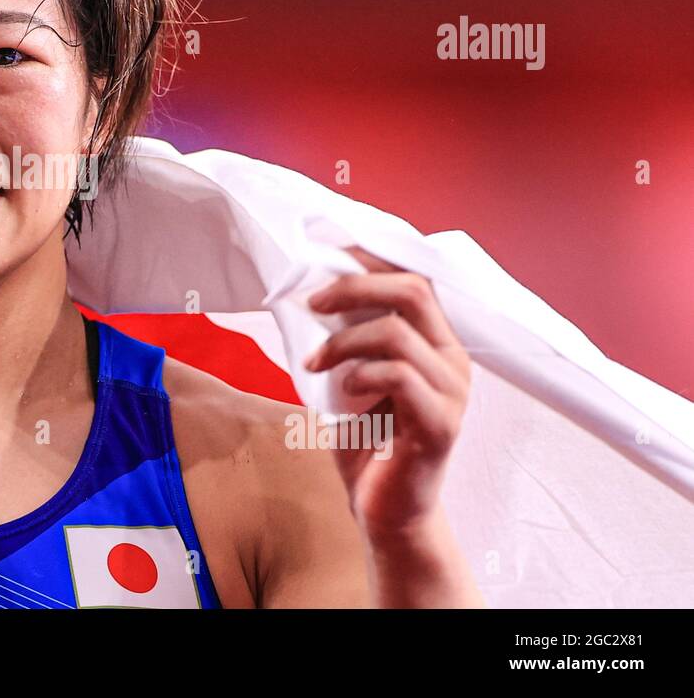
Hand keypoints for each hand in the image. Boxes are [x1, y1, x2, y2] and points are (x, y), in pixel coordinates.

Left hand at [304, 247, 471, 538]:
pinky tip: (342, 389)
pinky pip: (399, 376)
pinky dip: (359, 374)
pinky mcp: (440, 424)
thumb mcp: (353, 374)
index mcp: (437, 341)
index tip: (327, 254)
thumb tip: (311, 290)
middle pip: (412, 290)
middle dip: (353, 287)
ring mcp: (452, 392)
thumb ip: (348, 335)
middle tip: (311, 302)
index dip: (371, 259)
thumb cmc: (368, 441)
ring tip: (315, 362)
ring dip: (342, 341)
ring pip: (397, 332)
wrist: (384, 510)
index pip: (414, 277)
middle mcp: (453, 360)